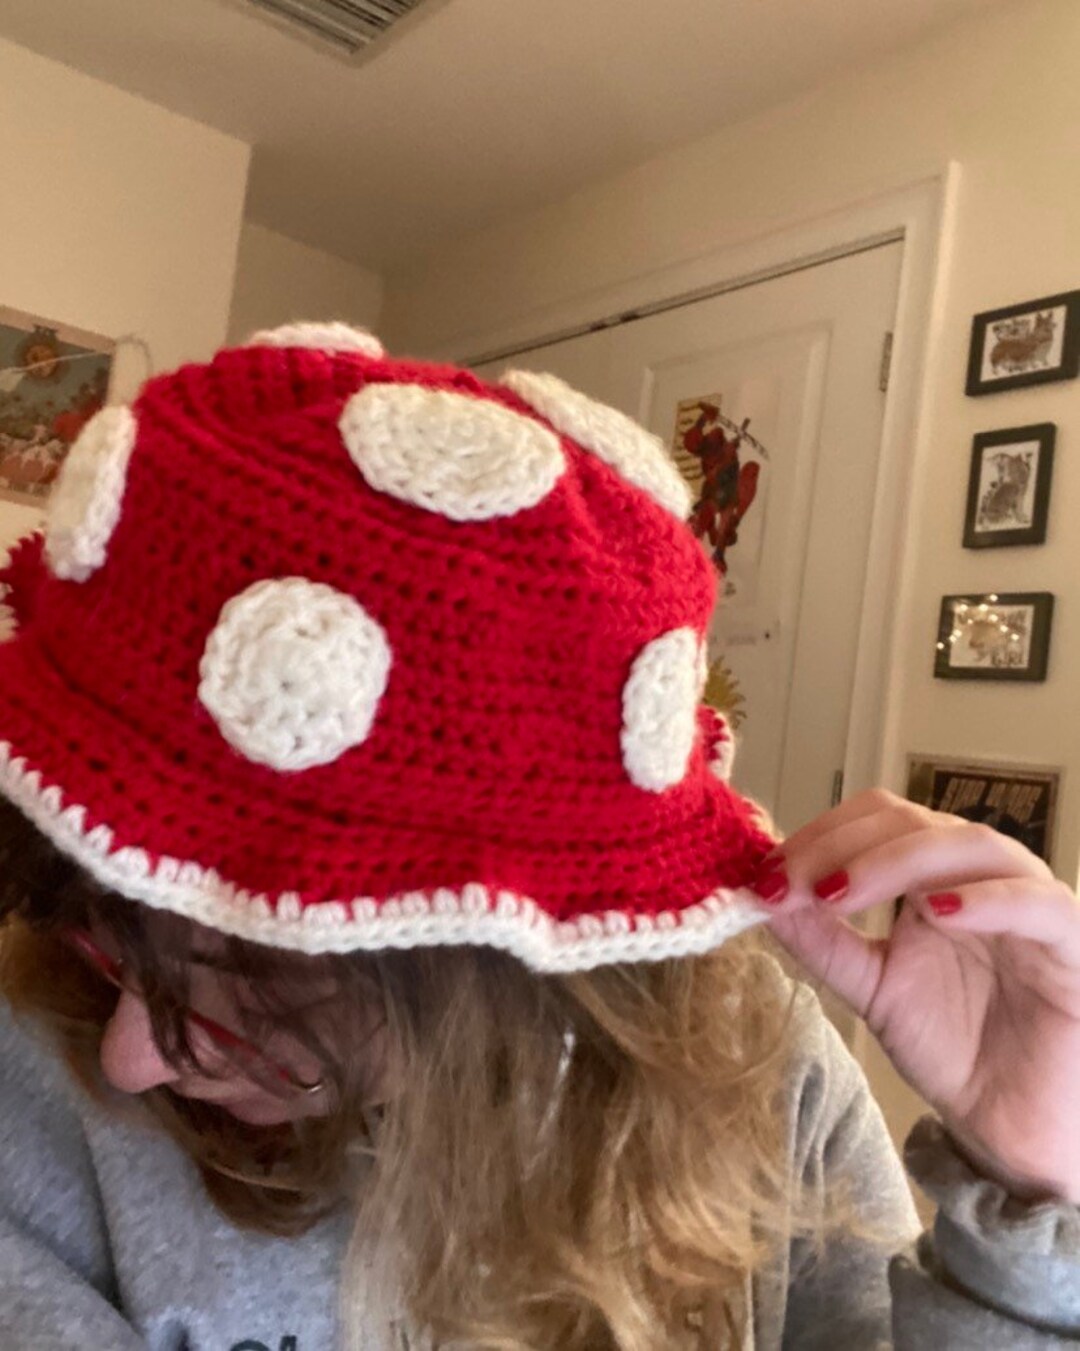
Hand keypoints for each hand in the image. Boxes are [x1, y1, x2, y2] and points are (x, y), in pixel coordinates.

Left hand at [754, 790, 1079, 1202]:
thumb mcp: (871, 988)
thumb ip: (822, 942)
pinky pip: (1038, 903)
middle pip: (913, 822)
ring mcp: (1028, 902)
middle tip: (791, 880)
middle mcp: (978, 876)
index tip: (764, 873)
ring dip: (898, 860)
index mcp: (930, 878)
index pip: (875, 821)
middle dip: (842, 844)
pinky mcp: (1072, 942)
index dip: (818, 836)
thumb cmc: (954, 1047)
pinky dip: (989, 898)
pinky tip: (938, 912)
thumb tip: (759, 893)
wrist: (1013, 1127)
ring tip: (841, 892)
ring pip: (972, 845)